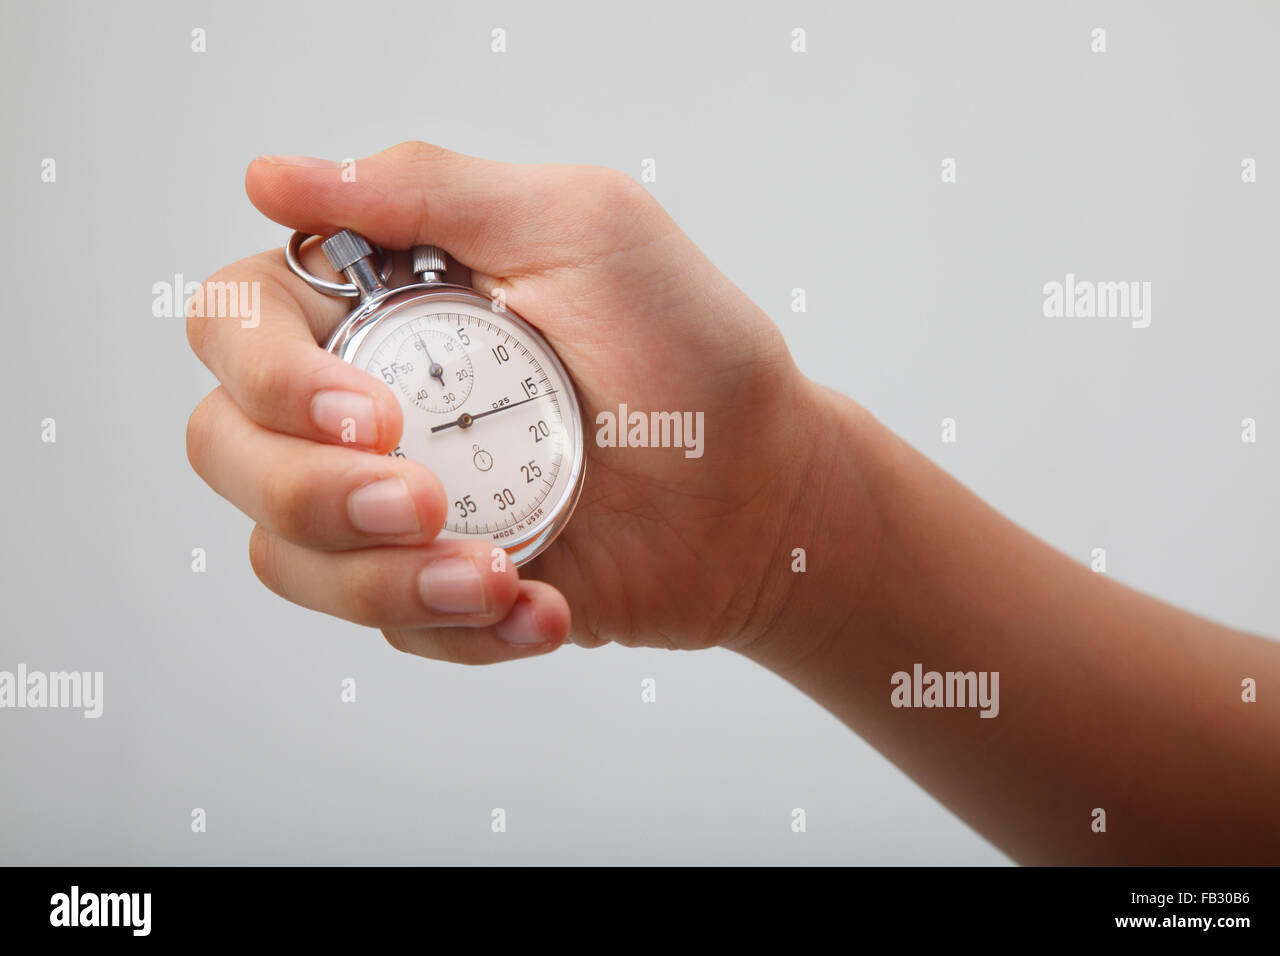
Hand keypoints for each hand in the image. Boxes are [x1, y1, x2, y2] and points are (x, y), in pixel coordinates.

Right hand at [186, 142, 822, 663]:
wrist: (760, 490)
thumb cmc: (689, 353)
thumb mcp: (581, 228)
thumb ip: (431, 191)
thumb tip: (273, 178)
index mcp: (381, 304)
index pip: (237, 324)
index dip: (270, 375)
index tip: (372, 413)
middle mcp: (366, 401)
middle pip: (229, 450)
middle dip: (311, 492)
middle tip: (424, 499)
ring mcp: (393, 501)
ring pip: (289, 556)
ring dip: (386, 581)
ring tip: (503, 575)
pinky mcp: (435, 586)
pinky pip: (388, 630)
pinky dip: (464, 629)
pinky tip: (546, 608)